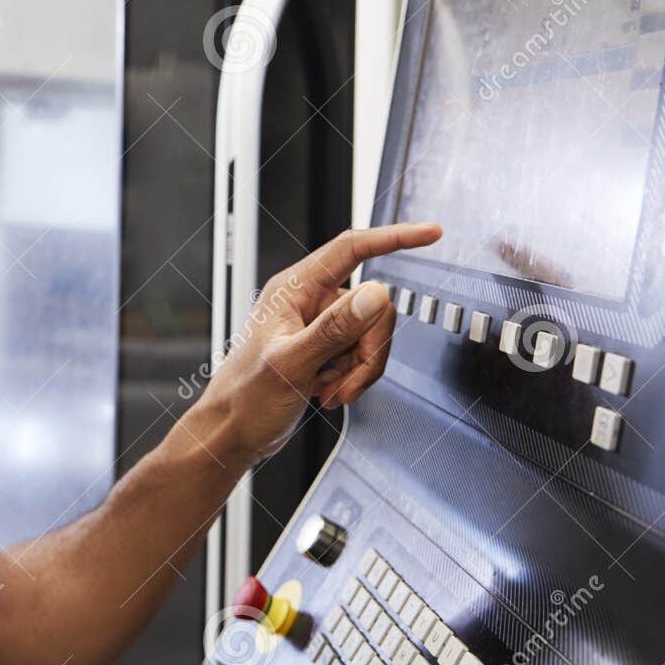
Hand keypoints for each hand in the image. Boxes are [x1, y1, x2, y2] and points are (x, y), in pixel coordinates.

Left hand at [194, 222, 442, 466]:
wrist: (234, 431)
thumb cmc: (245, 398)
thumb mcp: (291, 363)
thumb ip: (333, 329)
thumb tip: (374, 294)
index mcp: (293, 289)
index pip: (352, 249)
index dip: (394, 237)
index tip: (429, 233)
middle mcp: (307, 300)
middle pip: (373, 305)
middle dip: (368, 349)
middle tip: (346, 381)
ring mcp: (318, 323)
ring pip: (371, 333)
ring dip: (358, 369)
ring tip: (328, 390)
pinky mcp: (325, 346)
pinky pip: (362, 353)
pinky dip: (353, 377)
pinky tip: (327, 391)